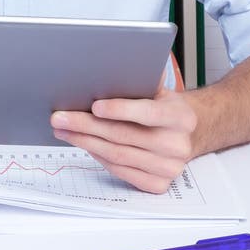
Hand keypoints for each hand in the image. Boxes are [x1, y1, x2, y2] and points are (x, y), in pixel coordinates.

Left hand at [50, 87, 196, 192]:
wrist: (188, 136)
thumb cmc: (166, 109)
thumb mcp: (162, 91)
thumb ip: (144, 80)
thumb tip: (119, 64)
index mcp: (181, 117)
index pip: (148, 113)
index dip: (120, 110)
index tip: (94, 106)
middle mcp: (177, 145)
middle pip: (124, 136)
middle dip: (87, 125)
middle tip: (61, 117)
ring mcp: (168, 168)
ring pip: (117, 155)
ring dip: (86, 142)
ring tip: (64, 130)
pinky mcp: (157, 184)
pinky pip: (120, 171)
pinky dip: (98, 156)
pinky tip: (85, 144)